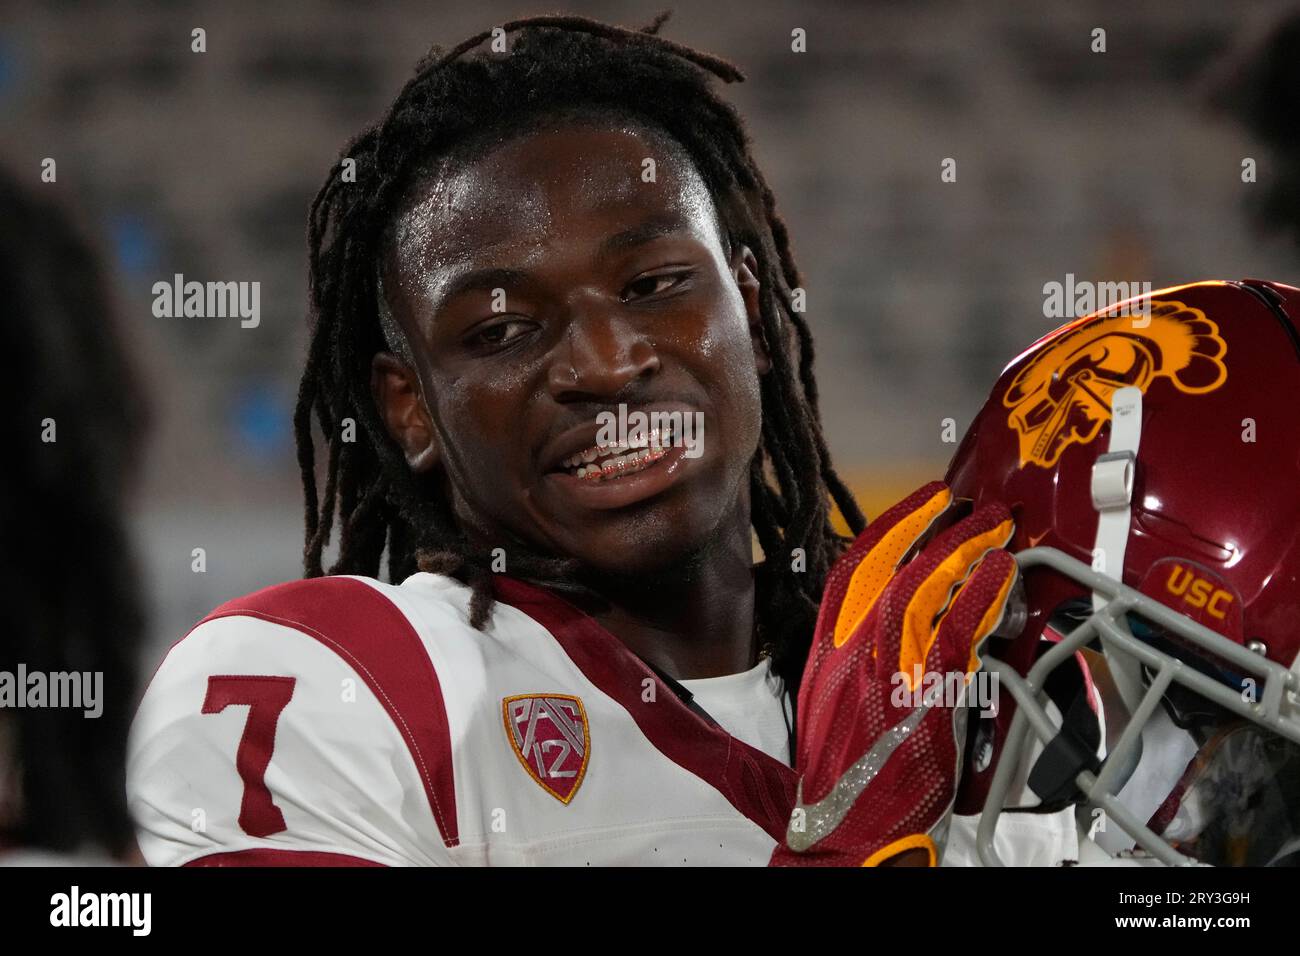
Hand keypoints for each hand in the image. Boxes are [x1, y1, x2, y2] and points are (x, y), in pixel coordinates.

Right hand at [771, 481, 1016, 866]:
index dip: (888, 528)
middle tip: (966, 502)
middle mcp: (852, 655)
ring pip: (922, 590)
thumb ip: (839, 662)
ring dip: (962, 550)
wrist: (847, 835)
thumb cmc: (840, 783)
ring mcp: (888, 673)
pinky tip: (999, 574)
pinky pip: (956, 633)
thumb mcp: (821, 710)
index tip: (919, 502)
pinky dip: (979, 597)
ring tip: (994, 527)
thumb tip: (852, 626)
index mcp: (824, 655)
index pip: (850, 572)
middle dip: (930, 525)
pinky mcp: (926, 698)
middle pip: (887, 568)